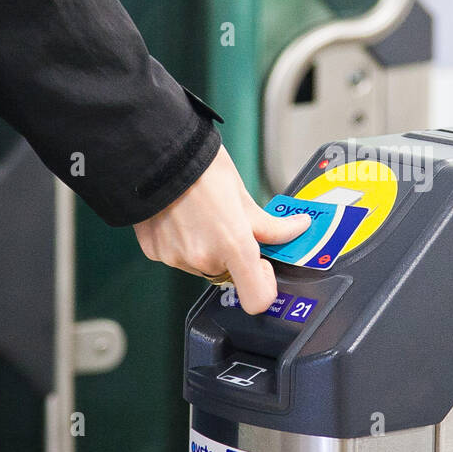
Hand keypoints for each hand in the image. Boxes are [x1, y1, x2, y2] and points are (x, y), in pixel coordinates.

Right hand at [133, 147, 309, 313]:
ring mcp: (177, 258)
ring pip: (203, 264)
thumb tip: (297, 229)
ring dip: (207, 248)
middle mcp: (204, 259)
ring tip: (201, 214)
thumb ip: (269, 225)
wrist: (156, 153)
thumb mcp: (242, 194)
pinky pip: (179, 256)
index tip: (263, 265)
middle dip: (233, 254)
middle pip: (229, 273)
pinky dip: (183, 242)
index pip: (258, 299)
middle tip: (229, 223)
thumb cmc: (201, 167)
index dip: (265, 285)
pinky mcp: (156, 253)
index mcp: (233, 245)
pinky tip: (181, 217)